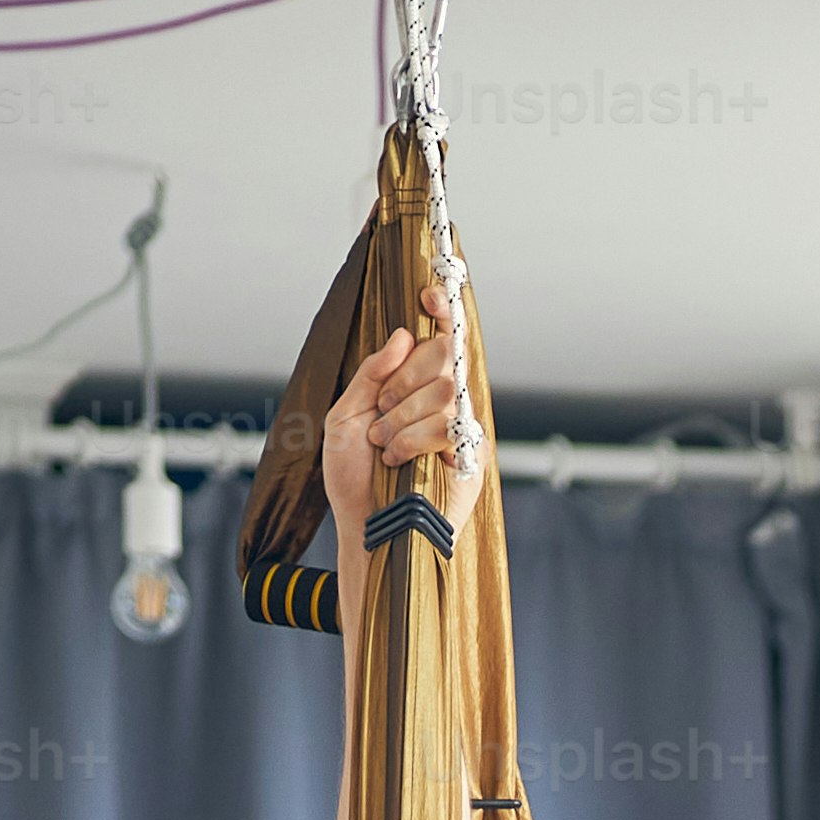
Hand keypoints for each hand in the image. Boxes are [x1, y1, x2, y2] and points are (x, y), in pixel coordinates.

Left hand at [318, 289, 465, 527]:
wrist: (363, 526)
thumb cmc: (353, 477)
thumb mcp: (346, 414)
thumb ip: (372, 373)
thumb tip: (405, 335)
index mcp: (418, 388)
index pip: (440, 339)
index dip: (441, 311)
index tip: (428, 294)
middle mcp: (447, 403)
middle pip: (443, 357)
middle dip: (402, 382)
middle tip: (379, 413)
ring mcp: (464, 430)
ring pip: (444, 392)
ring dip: (402, 418)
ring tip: (384, 445)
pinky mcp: (473, 458)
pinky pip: (448, 426)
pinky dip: (413, 439)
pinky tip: (398, 459)